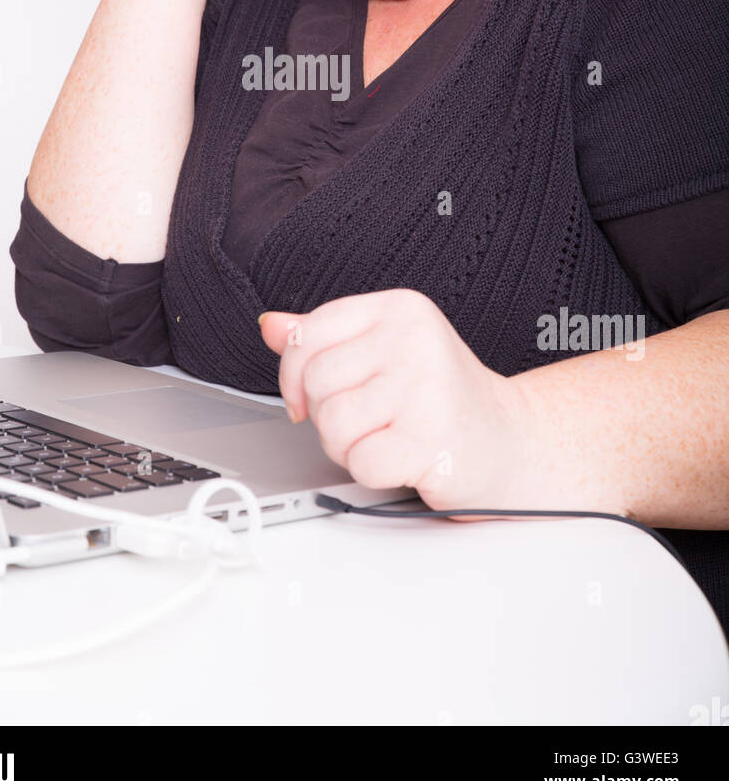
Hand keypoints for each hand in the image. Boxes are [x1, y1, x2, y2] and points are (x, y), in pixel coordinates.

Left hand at [258, 289, 533, 521]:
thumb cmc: (442, 399)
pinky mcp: (431, 438)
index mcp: (399, 309)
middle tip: (369, 421)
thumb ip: (327, 338)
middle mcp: (413, 339)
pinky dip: (375, 472)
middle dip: (329, 416)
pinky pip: (361, 462)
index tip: (305, 398)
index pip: (309, 333)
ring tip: (388, 437)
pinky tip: (405, 458)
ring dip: (350, 447)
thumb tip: (272, 325)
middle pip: (316, 382)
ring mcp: (425, 386)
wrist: (509, 443)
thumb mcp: (385, 352)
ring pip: (332, 424)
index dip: (293, 375)